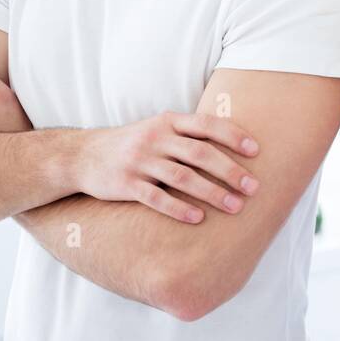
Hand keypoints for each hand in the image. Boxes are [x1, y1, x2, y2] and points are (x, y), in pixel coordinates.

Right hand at [73, 111, 261, 223]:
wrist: (82, 156)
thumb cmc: (133, 144)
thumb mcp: (158, 129)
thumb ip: (189, 134)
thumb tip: (232, 145)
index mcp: (167, 122)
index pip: (207, 125)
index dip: (233, 136)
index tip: (257, 151)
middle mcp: (155, 138)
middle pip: (199, 153)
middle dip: (230, 170)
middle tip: (253, 187)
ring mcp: (139, 161)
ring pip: (181, 177)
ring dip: (212, 192)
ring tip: (235, 206)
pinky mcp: (125, 184)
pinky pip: (155, 198)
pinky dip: (178, 208)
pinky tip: (198, 218)